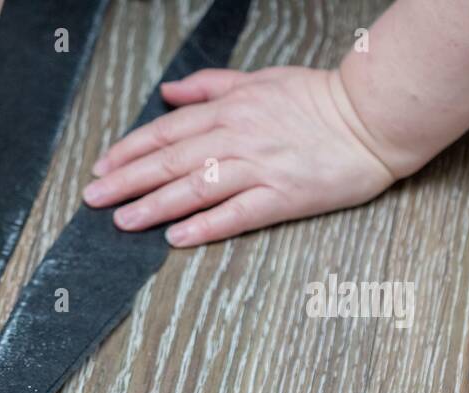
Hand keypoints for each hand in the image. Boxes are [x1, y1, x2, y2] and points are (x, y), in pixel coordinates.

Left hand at [82, 67, 398, 246]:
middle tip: (93, 200)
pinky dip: (204, 226)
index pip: (166, 132)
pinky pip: (236, 214)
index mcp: (230, 109)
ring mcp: (260, 167)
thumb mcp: (260, 79)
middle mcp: (238, 137)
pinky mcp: (284, 196)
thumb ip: (210, 87)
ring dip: (154, 205)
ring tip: (122, 221)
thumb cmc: (318, 99)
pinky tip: (176, 237)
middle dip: (127, 180)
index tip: (100, 168)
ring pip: (195, 187)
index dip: (129, 151)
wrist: (375, 117)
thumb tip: (168, 92)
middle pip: (171, 161)